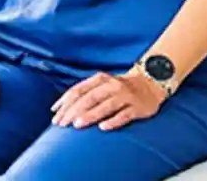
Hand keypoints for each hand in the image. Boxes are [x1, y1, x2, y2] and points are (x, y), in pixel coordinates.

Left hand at [50, 71, 166, 130]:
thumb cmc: (119, 88)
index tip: (55, 116)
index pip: (78, 90)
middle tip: (62, 124)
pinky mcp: (138, 107)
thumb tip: (59, 108)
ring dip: (90, 115)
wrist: (151, 84)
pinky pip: (124, 115)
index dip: (65, 103)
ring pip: (106, 106)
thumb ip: (83, 93)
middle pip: (89, 98)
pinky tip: (103, 128)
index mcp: (99, 79)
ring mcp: (126, 96)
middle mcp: (112, 86)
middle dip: (74, 111)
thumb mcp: (101, 85)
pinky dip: (113, 121)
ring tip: (77, 125)